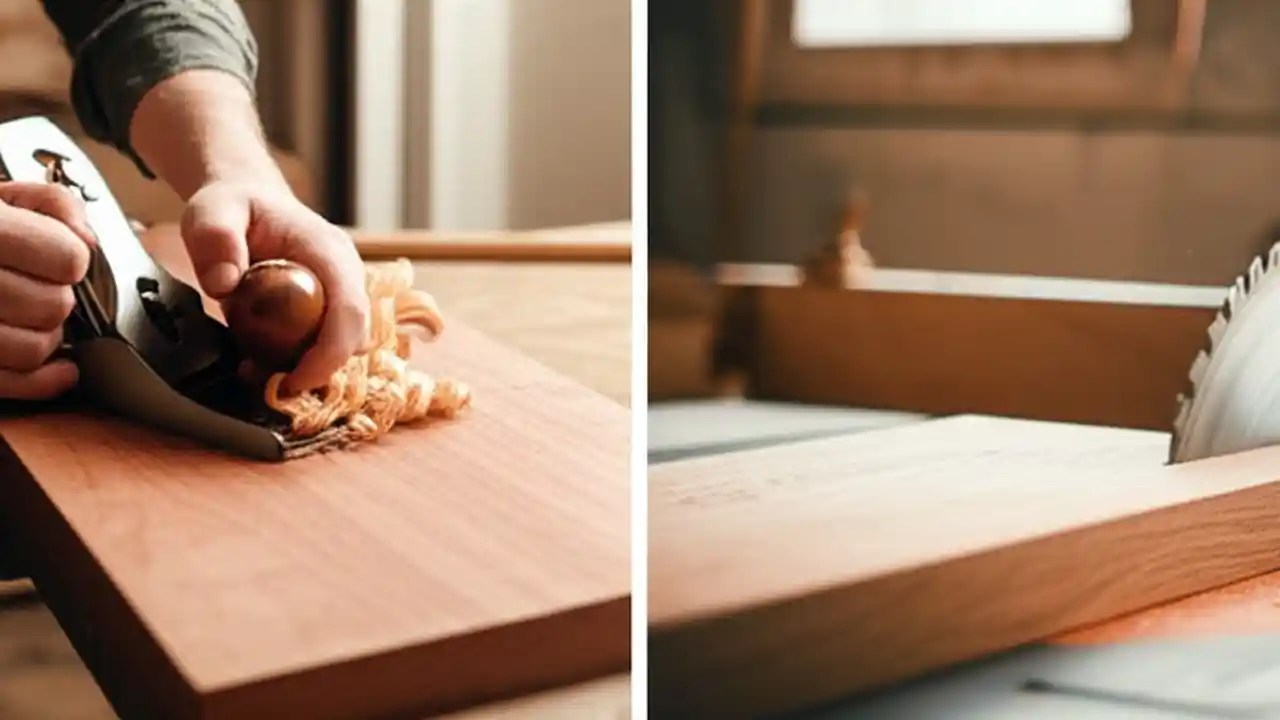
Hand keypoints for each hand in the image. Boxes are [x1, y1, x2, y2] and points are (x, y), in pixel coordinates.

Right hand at [0, 182, 93, 399]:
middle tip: (38, 287)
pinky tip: (58, 367)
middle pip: (53, 306)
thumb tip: (86, 241)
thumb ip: (54, 204)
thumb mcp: (3, 196)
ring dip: (44, 336)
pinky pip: (11, 382)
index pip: (65, 258)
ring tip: (26, 316)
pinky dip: (43, 380)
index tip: (60, 257)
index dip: (70, 258)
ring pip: (34, 349)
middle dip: (58, 298)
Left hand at [180, 181, 369, 392]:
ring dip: (305, 370)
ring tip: (255, 371)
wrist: (248, 202)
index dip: (330, 352)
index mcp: (329, 251)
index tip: (293, 380)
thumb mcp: (213, 211)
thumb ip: (216, 239)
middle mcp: (346, 276)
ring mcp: (340, 296)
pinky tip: (258, 363)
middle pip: (354, 337)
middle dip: (318, 370)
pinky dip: (295, 364)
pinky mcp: (327, 312)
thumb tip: (225, 284)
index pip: (350, 308)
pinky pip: (322, 347)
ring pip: (342, 348)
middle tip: (268, 385)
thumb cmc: (235, 205)